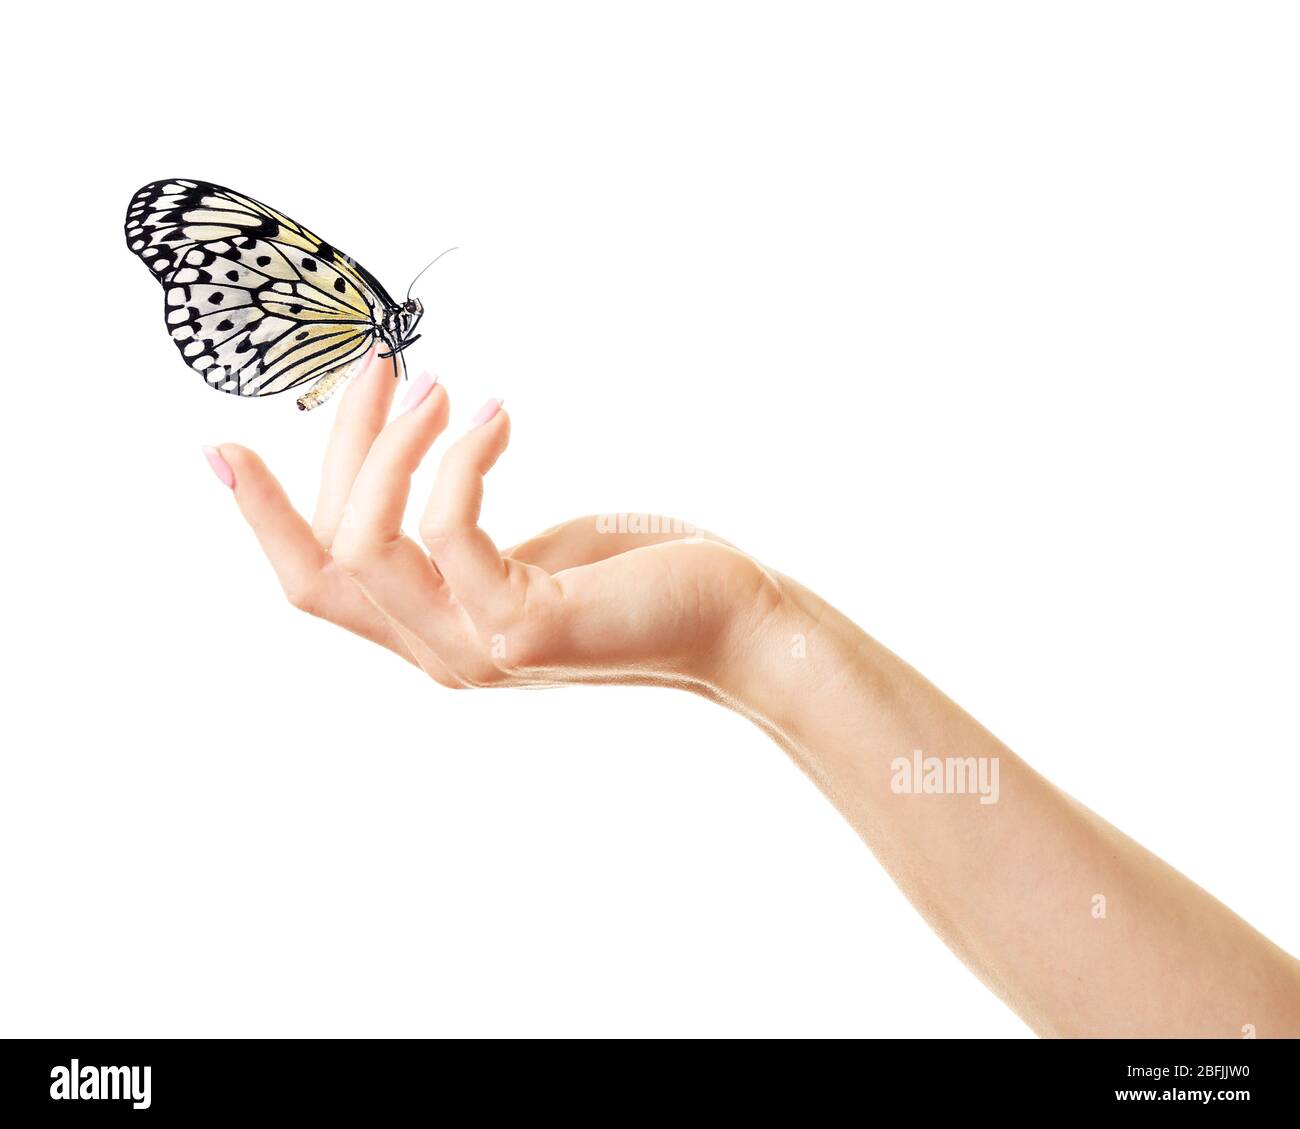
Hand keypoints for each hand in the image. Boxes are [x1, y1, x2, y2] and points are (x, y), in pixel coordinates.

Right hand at [204, 350, 782, 693]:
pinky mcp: (523, 628)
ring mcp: (476, 650)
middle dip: (338, 449)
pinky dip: (462, 456)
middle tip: (379, 366)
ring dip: (390, 446)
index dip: (259, 517)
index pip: (314, 583)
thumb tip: (416, 448)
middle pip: (326, 555)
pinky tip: (501, 415)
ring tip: (441, 381)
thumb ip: (459, 532)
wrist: (728, 617)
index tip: (221, 444)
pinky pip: (449, 527)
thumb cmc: (633, 573)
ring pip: (368, 543)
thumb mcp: (523, 549)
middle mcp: (440, 654)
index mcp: (431, 631)